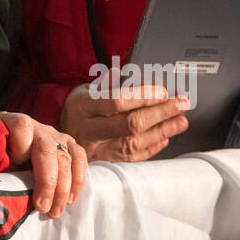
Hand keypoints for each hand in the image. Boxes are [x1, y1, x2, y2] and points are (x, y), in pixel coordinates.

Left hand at [0, 111, 86, 217]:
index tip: (16, 176)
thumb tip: (0, 188)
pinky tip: (70, 199)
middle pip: (48, 150)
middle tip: (44, 209)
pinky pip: (79, 158)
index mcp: (14, 124)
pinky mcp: (68, 144)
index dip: (21, 151)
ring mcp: (56, 135)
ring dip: (64, 187)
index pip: (22, 129)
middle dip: (48, 182)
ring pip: (67, 157)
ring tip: (55, 211)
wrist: (7, 144)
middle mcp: (38, 127)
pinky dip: (78, 180)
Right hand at [60, 80, 186, 161]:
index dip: (143, 97)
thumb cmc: (80, 109)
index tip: (163, 91)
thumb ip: (109, 83)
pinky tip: (166, 136)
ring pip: (135, 143)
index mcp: (83, 107)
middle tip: (180, 104)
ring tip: (181, 121)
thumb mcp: (86, 90)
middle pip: (130, 124)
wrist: (58, 140)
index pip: (116, 101)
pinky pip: (134, 158)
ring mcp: (98, 150)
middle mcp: (89, 131)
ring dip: (163, 131)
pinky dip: (153, 147)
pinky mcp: (107, 164)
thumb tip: (133, 75)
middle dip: (160, 113)